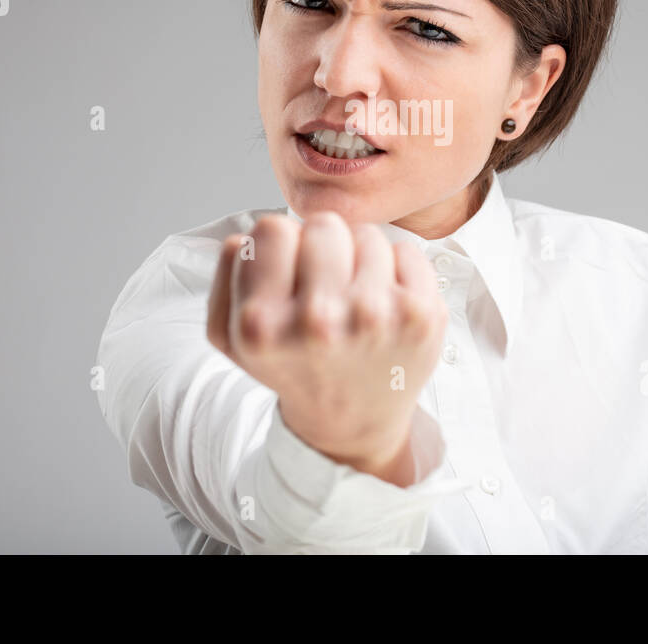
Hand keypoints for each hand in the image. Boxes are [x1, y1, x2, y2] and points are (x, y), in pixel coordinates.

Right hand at [206, 211, 446, 483]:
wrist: (351, 422)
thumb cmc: (293, 367)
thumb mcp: (233, 338)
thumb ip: (226, 276)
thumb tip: (245, 237)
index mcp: (262, 325)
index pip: (271, 228)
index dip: (281, 247)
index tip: (290, 276)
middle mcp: (317, 322)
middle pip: (322, 224)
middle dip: (323, 248)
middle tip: (325, 288)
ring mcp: (375, 317)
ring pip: (366, 234)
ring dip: (360, 261)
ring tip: (355, 301)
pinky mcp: (420, 315)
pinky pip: (406, 249)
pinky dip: (397, 271)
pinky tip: (386, 306)